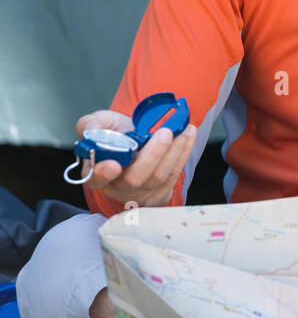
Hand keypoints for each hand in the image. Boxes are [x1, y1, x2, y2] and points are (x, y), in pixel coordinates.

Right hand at [75, 108, 197, 208]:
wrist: (136, 140)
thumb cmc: (116, 134)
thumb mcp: (100, 123)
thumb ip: (91, 124)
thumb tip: (91, 129)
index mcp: (96, 172)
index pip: (95, 178)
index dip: (103, 173)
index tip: (114, 165)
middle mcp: (117, 188)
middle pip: (134, 179)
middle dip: (153, 155)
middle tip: (165, 132)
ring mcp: (139, 194)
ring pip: (158, 177)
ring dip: (175, 151)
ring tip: (182, 128)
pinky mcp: (159, 193)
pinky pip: (173, 176)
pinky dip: (183, 153)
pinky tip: (187, 135)